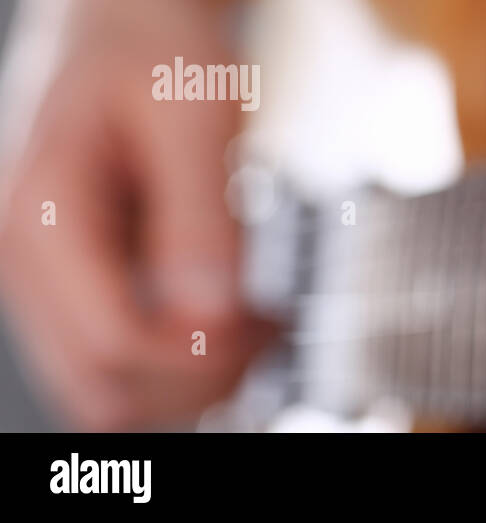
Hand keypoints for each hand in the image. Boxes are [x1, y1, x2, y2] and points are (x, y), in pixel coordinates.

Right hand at [0, 0, 271, 429]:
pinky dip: (180, 363)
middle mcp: (29, 261)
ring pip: (108, 391)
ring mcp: (48, 281)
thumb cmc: (154, 52)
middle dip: (198, 377)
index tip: (262, 321)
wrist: (127, 27)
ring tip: (258, 324)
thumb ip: (201, 218)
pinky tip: (232, 323)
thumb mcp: (195, 117)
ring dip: (193, 379)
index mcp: (46, 214)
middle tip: (268, 327)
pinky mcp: (77, 288)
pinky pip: (118, 362)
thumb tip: (214, 314)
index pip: (114, 341)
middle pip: (104, 386)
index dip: (198, 353)